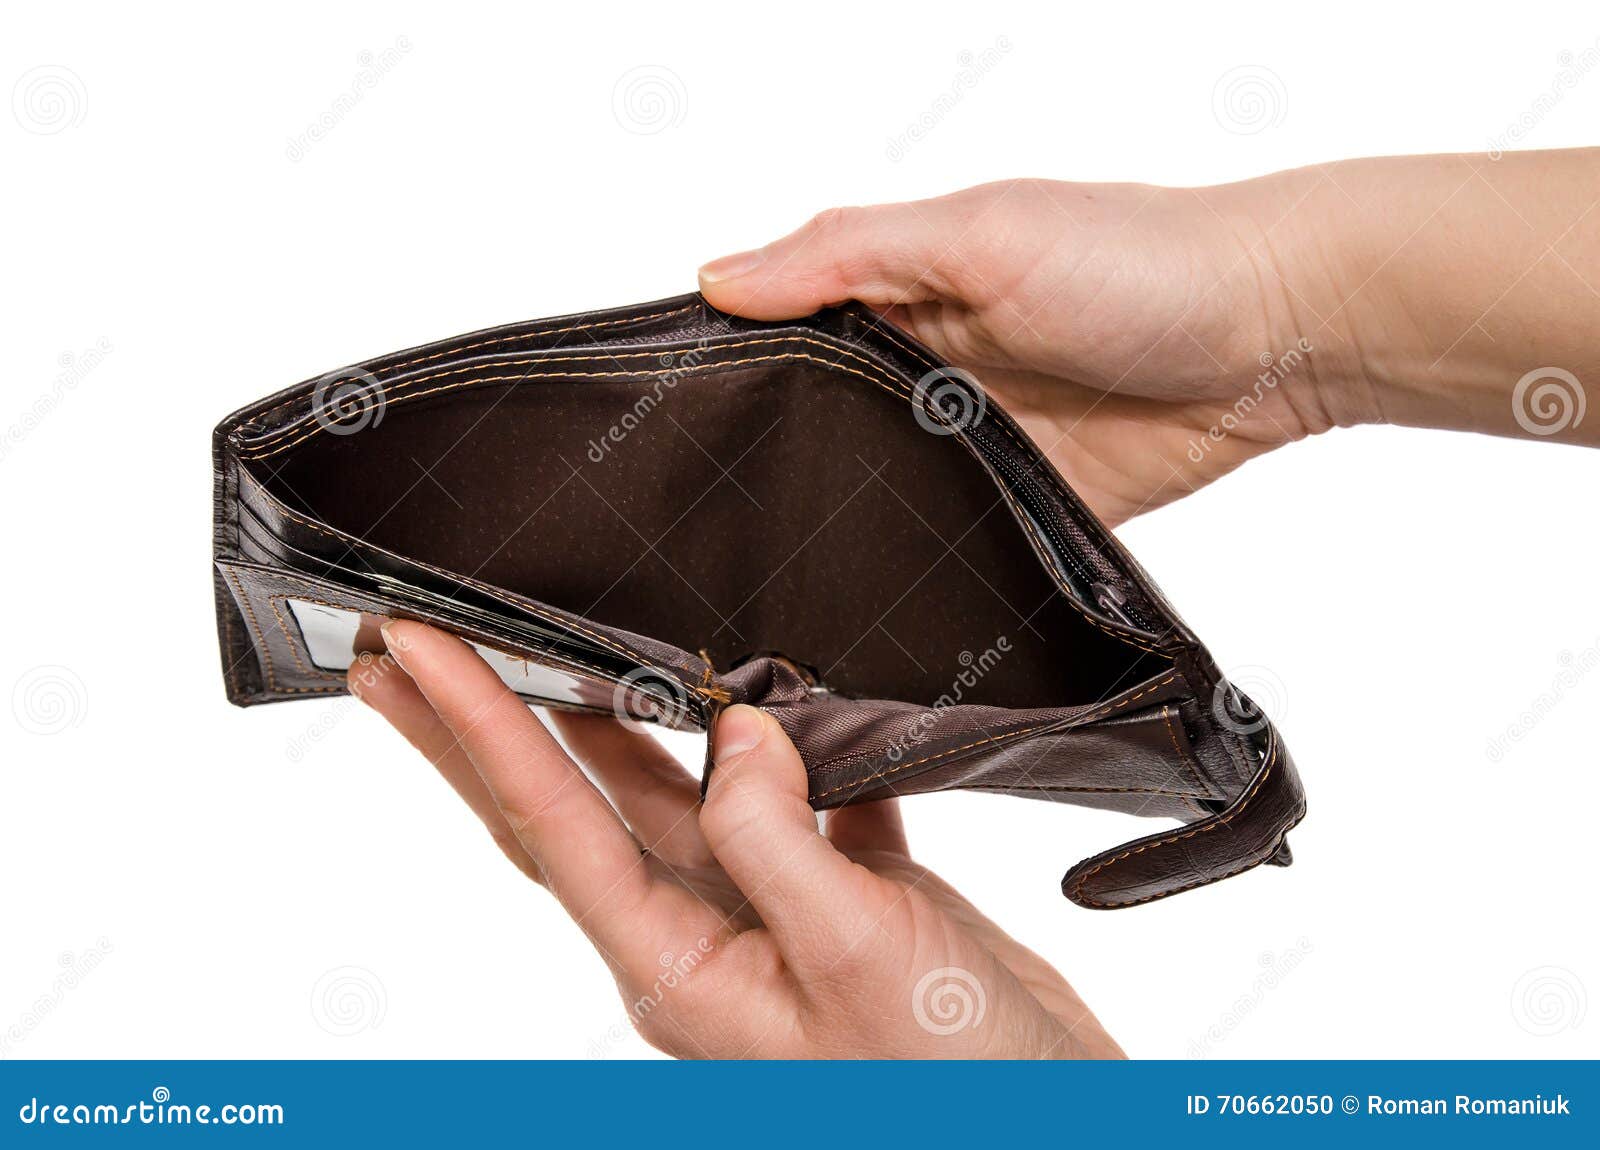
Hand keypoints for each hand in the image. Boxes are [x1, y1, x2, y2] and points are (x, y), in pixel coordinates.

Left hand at [352, 620, 1122, 1059]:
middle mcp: (706, 936)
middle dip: (484, 729)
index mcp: (679, 968)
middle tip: (408, 652)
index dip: (480, 729)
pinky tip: (784, 689)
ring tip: (545, 643)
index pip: (551, 827)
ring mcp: (774, 913)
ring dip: (618, 714)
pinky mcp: (848, 893)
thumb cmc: (952, 1086)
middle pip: (570, 811)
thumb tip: (731, 732)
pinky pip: (799, 797)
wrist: (1060, 1119)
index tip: (419, 652)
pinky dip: (791, 739)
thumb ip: (774, 838)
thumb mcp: (853, 956)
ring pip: (674, 792)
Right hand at [699, 151, 1599, 525]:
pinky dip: (918, 568)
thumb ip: (851, 254)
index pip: (784, 331)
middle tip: (692, 531)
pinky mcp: (1026, 506)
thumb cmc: (1141, 258)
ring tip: (758, 581)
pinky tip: (863, 604)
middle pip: (821, 423)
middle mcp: (927, 369)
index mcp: (904, 290)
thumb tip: (717, 277)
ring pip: (880, 492)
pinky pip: (956, 545)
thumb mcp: (982, 231)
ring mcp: (974, 443)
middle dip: (769, 467)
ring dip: (839, 523)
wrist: (1281, 332)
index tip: (656, 428)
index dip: (725, 373)